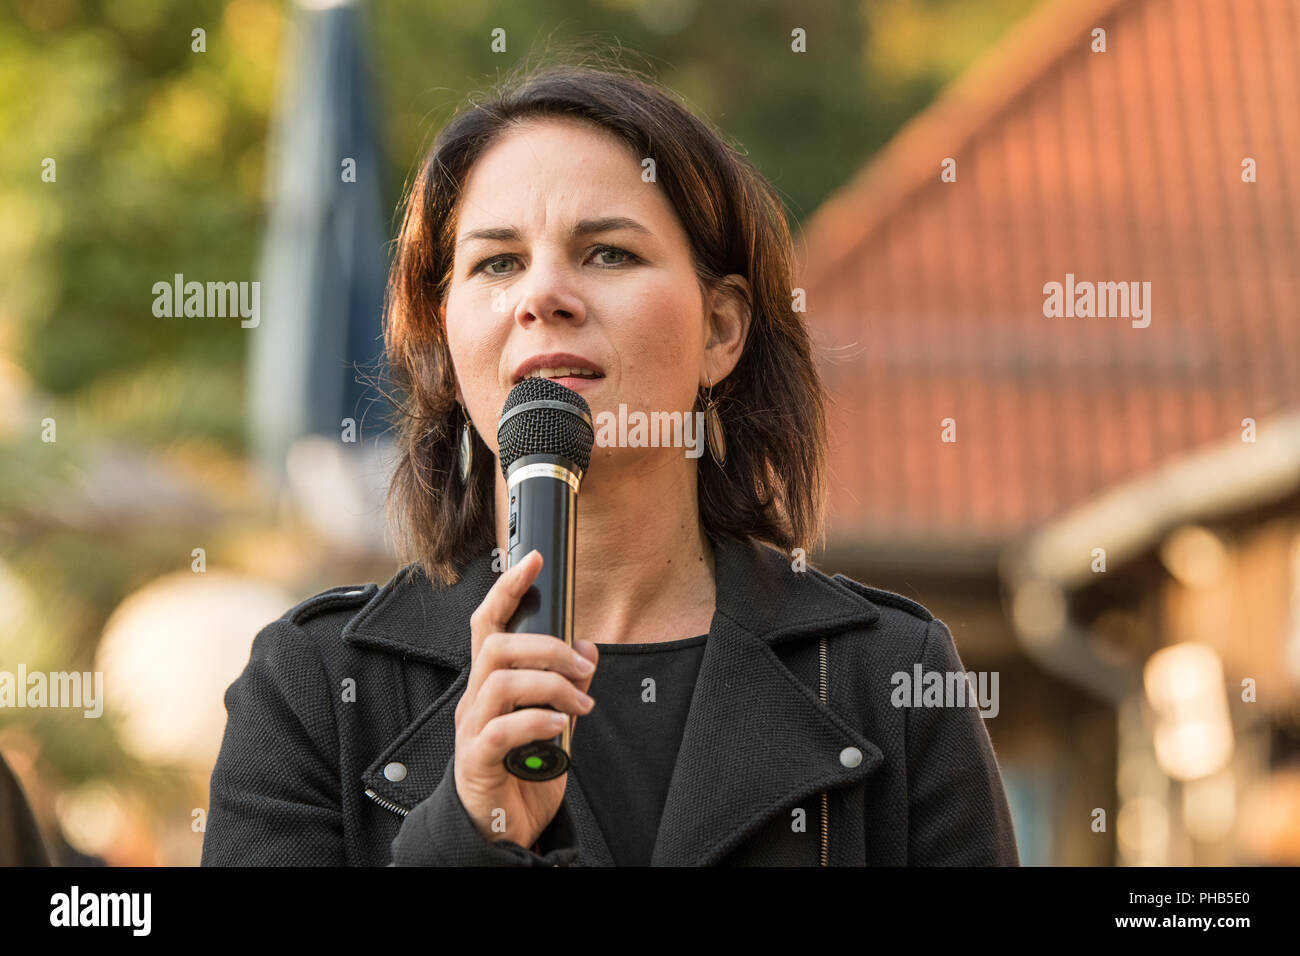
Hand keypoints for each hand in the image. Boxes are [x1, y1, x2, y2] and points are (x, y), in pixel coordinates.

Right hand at [452, 549, 597, 849]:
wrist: (503, 829)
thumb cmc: (522, 772)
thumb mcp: (555, 720)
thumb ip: (567, 685)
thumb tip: (588, 649)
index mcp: (491, 684)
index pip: (490, 623)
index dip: (507, 588)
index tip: (533, 560)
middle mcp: (476, 700)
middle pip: (496, 647)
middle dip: (545, 647)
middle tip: (580, 666)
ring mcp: (472, 729)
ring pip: (501, 682)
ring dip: (551, 686)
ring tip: (579, 705)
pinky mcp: (477, 760)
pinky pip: (502, 729)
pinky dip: (536, 721)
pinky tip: (560, 728)